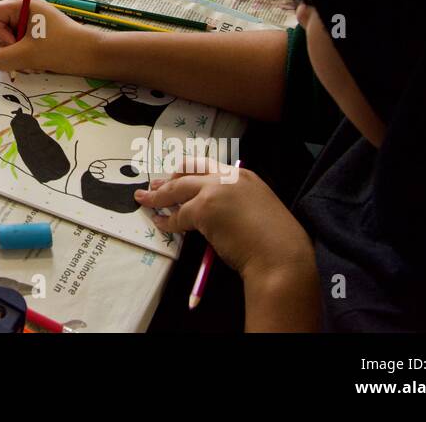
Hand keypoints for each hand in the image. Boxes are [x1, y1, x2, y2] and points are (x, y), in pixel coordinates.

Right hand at [0, 0, 93, 73]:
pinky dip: (26, 59)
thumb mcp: (27, 55)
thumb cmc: (62, 49)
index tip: (16, 43)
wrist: (93, 56)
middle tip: (28, 57)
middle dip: (10, 50)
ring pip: (8, 43)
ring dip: (19, 58)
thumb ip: (1, 58)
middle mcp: (24, 11)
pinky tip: (40, 64)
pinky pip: (19, 48)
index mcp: (21, 5)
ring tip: (37, 63)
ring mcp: (30, 24)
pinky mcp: (37, 36)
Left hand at [133, 157, 313, 279]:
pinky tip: (160, 224)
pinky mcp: (204, 209)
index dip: (188, 173)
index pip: (207, 166)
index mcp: (243, 175)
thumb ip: (235, 201)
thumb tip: (214, 210)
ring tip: (144, 200)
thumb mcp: (256, 209)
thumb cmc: (275, 242)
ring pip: (177, 190)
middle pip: (188, 171)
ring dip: (158, 197)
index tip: (176, 177)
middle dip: (168, 179)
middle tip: (154, 187)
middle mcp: (228, 177)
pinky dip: (166, 221)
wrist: (281, 258)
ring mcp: (215, 190)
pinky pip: (178, 215)